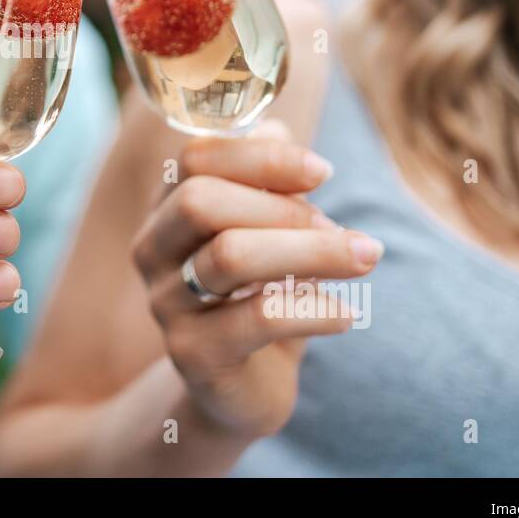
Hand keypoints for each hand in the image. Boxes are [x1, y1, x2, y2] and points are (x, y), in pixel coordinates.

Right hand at [131, 120, 381, 442]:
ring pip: (230, 257)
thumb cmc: (261, 294)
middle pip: (200, 201)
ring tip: (365, 258)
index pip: (194, 159)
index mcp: (167, 209)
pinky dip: (315, 308)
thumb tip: (277, 129)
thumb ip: (268, 180)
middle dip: (284, 206)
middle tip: (341, 226)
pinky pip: (257, 319)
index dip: (262, 157)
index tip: (322, 171)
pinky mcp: (193, 357)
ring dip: (312, 250)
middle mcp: (154, 251)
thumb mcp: (269, 231)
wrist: (244, 387)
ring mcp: (168, 305)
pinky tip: (346, 314)